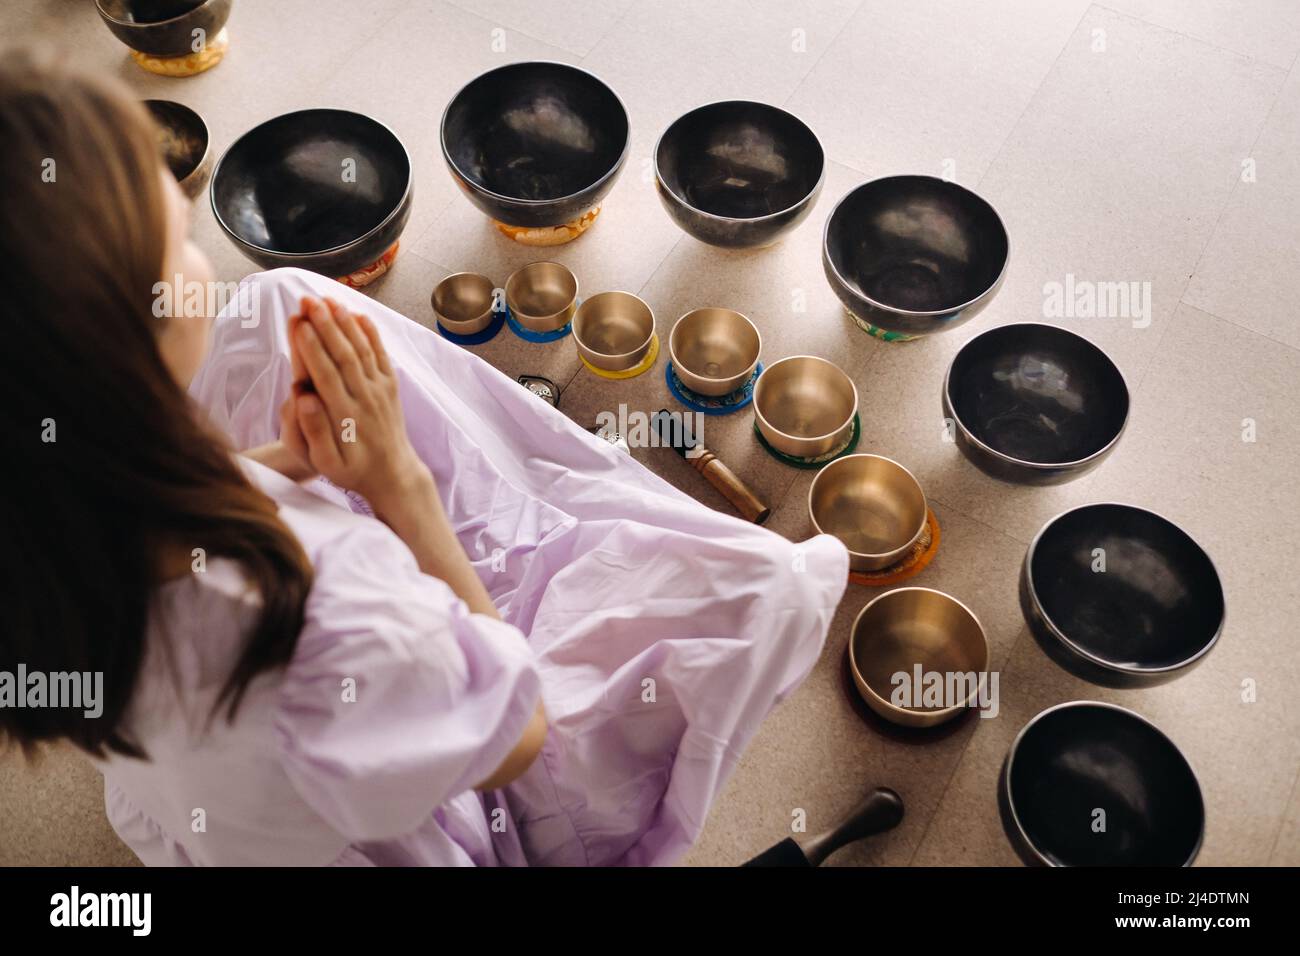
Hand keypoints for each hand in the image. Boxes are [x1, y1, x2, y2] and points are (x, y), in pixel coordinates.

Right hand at [288, 296, 427, 508]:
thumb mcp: (325, 463)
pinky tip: (358, 314)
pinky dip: (371, 334)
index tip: (296, 321)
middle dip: (325, 325)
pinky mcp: (391, 387)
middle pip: (344, 355)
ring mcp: (380, 390)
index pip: (325, 374)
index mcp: (344, 416)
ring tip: (327, 299)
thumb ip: (312, 431)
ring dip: (345, 323)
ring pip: (362, 350)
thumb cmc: (351, 470)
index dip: (310, 346)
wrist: (392, 475)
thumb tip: (302, 398)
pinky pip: (382, 355)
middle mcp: (364, 398)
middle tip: (306, 299)